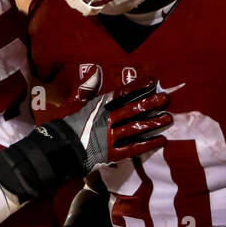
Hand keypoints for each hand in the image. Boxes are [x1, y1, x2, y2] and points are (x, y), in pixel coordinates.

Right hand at [58, 78, 172, 171]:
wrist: (57, 150)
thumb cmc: (64, 126)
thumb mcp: (73, 104)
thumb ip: (86, 90)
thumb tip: (94, 73)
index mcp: (98, 107)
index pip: (121, 94)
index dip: (137, 87)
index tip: (152, 81)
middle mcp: (106, 120)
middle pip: (132, 110)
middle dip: (150, 103)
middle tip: (165, 99)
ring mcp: (109, 137)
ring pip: (135, 128)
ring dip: (152, 123)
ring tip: (168, 118)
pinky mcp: (111, 153)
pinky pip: (133, 149)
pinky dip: (148, 145)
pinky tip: (161, 140)